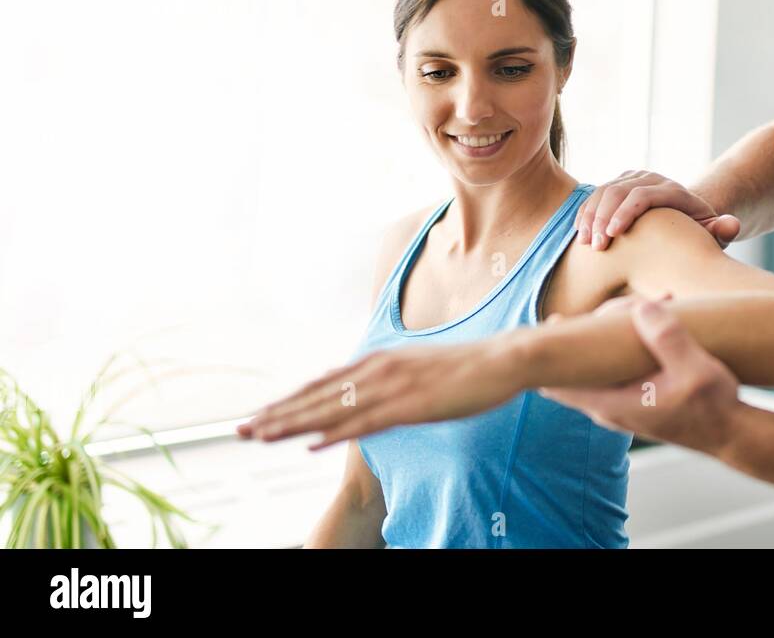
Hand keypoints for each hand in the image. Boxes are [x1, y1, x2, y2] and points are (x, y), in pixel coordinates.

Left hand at [235, 339, 525, 450]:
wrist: (503, 358)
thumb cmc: (464, 366)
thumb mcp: (415, 367)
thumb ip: (384, 376)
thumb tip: (357, 384)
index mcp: (378, 361)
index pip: (322, 385)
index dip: (288, 402)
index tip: (258, 416)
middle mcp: (378, 370)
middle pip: (318, 397)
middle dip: (277, 414)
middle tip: (241, 430)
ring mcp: (394, 387)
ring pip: (333, 410)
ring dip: (294, 424)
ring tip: (261, 436)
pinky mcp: (411, 405)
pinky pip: (366, 423)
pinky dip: (335, 433)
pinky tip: (312, 443)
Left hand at [540, 297, 742, 454]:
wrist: (732, 433)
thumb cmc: (713, 405)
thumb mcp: (694, 369)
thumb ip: (667, 339)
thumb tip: (641, 307)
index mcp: (613, 404)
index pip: (557, 384)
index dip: (547, 356)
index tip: (547, 323)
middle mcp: (609, 408)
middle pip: (573, 371)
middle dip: (581, 337)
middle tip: (598, 309)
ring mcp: (621, 406)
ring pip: (594, 369)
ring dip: (603, 340)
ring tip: (628, 310)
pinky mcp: (634, 400)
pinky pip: (611, 371)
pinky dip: (616, 349)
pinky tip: (640, 326)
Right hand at [574, 170, 740, 249]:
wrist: (685, 216)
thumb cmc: (698, 232)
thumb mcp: (714, 233)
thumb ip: (723, 230)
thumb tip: (731, 225)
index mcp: (673, 190)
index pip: (644, 195)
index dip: (625, 213)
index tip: (613, 235)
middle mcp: (652, 179)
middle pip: (619, 190)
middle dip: (603, 217)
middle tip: (595, 245)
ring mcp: (633, 179)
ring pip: (604, 190)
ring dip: (591, 216)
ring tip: (584, 243)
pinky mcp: (619, 184)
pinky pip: (596, 194)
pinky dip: (586, 212)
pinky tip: (580, 233)